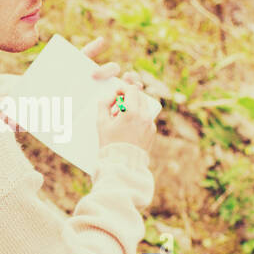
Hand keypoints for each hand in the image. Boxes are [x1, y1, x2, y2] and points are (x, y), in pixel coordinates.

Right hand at [82, 37, 153, 154]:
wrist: (122, 164)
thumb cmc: (109, 144)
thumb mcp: (101, 123)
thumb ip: (103, 105)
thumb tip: (109, 97)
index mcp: (131, 111)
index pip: (131, 89)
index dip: (123, 89)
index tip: (117, 94)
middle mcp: (144, 116)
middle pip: (140, 96)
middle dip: (129, 97)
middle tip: (118, 105)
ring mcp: (150, 124)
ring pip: (144, 106)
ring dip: (135, 106)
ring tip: (123, 117)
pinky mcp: (152, 132)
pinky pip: (146, 118)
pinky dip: (139, 118)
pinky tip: (129, 127)